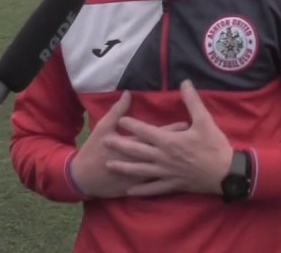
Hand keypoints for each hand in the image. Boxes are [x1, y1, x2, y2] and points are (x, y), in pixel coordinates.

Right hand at [69, 91, 189, 197]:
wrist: (84, 178)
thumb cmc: (94, 150)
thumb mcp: (103, 127)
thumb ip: (116, 111)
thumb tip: (127, 94)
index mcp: (132, 144)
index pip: (156, 134)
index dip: (172, 129)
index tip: (187, 123)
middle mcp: (139, 160)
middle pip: (163, 152)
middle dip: (180, 144)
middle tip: (196, 137)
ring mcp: (139, 176)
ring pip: (163, 169)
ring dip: (177, 163)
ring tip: (192, 156)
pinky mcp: (137, 187)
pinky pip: (155, 187)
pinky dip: (167, 183)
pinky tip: (180, 179)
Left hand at [104, 79, 232, 196]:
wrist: (226, 174)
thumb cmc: (214, 146)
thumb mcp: (205, 121)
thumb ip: (192, 101)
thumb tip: (185, 82)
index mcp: (169, 141)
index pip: (145, 131)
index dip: (131, 125)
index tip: (119, 120)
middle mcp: (163, 157)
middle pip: (137, 151)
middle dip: (120, 145)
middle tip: (104, 142)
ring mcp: (166, 173)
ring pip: (140, 170)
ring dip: (124, 167)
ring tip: (109, 165)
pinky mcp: (172, 184)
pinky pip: (153, 188)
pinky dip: (141, 189)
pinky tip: (130, 190)